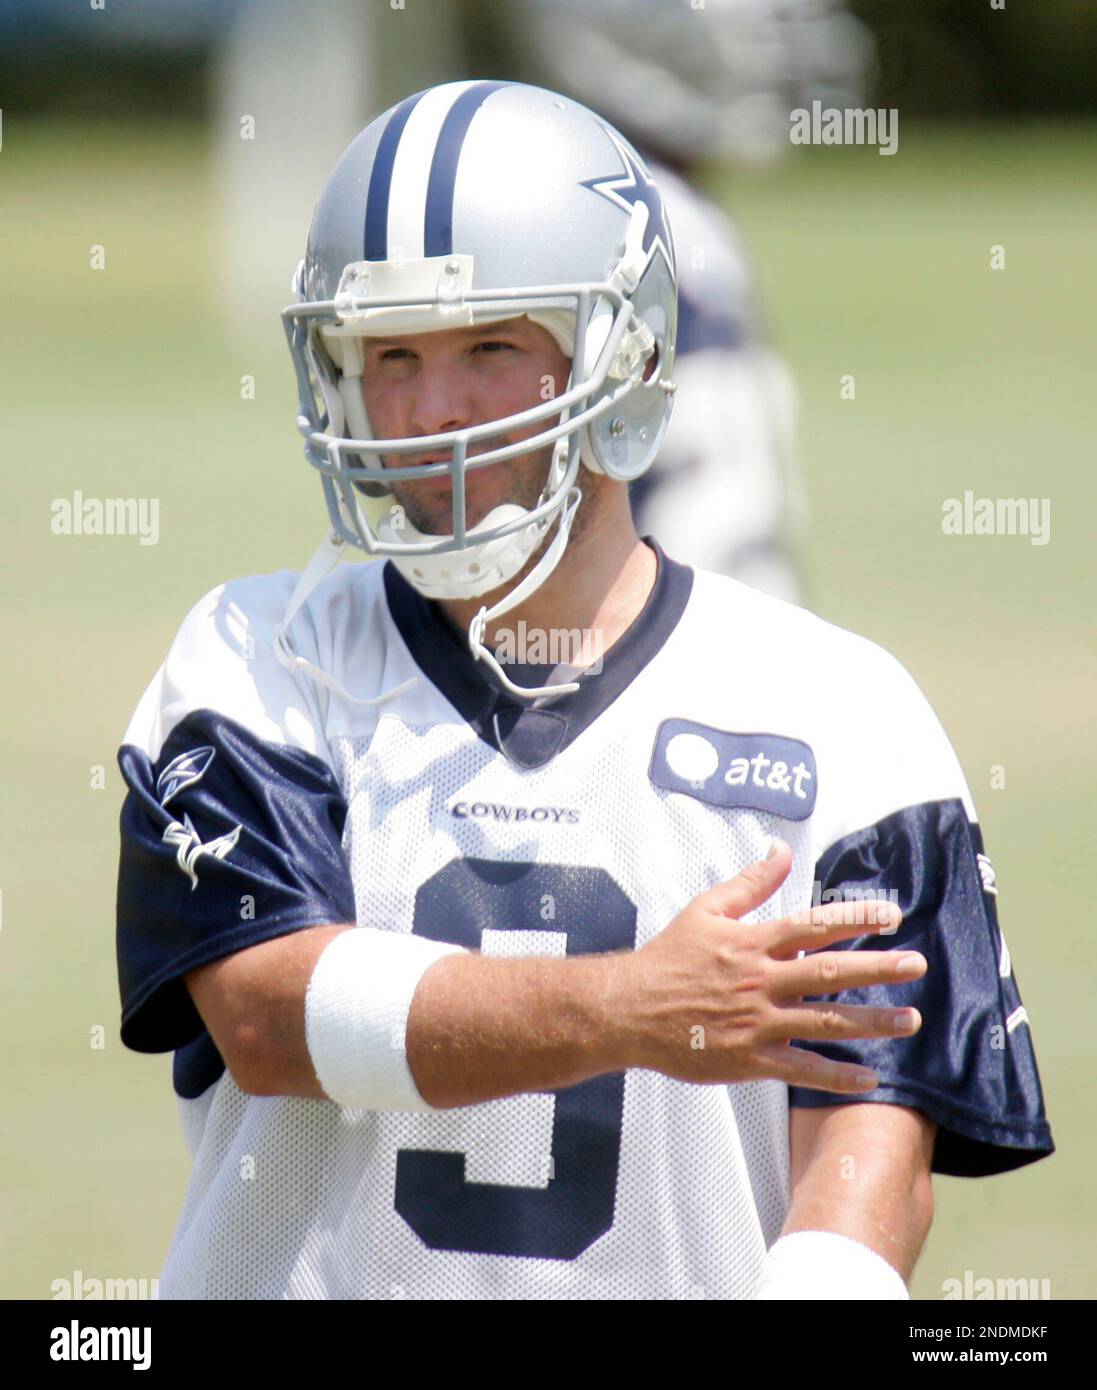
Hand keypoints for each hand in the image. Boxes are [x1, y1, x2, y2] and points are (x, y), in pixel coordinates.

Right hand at [617, 840, 923, 1091]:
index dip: (854, 919)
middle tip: (916, 964)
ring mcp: (757, 1021)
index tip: (890, 915)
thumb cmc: (668, 957)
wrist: (629, 1009)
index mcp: (752, 942)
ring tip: (909, 1021)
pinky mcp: (749, 1058)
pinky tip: (868, 1077)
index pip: (813, 926)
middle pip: (829, 972)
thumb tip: (779, 848)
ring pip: (824, 1022)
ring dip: (871, 1022)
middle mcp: (760, 980)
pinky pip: (801, 1068)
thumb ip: (750, 882)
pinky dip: (836, 1075)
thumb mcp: (707, 909)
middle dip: (877, 968)